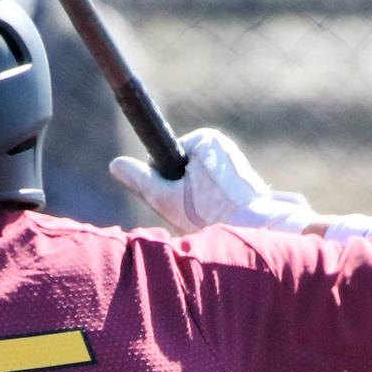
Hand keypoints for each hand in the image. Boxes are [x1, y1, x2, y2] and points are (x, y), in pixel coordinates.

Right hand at [108, 127, 317, 234]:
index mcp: (206, 139)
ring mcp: (235, 161)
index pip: (167, 158)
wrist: (255, 231)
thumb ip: (141, 180)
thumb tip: (115, 164)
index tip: (177, 198)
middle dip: (183, 191)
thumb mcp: (167, 198)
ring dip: (198, 199)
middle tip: (194, 211)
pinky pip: (215, 189)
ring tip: (209, 215)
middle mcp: (223, 145)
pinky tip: (220, 216)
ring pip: (198, 182)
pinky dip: (213, 203)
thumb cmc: (211, 214)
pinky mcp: (244, 178)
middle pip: (183, 169)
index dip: (165, 181)